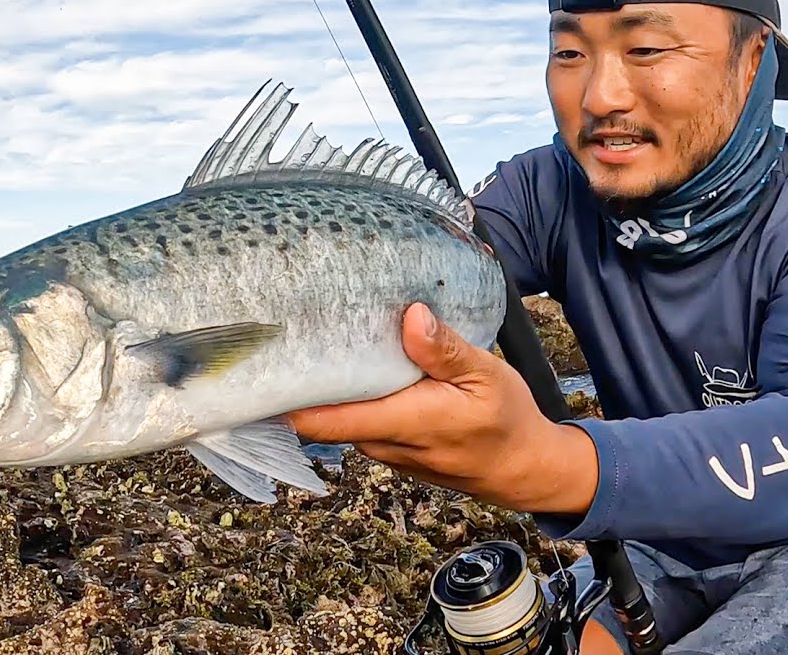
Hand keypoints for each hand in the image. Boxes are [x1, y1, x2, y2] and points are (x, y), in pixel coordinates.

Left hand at [285, 302, 598, 514]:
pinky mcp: (389, 450)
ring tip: (311, 338)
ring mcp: (383, 451)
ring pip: (337, 417)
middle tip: (284, 329)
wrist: (522, 469)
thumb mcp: (487, 376)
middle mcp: (383, 443)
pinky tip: (348, 364)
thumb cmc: (506, 420)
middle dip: (301, 378)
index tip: (265, 359)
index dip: (285, 395)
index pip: (321, 419)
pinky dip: (348, 397)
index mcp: (403, 422)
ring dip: (325, 386)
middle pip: (320, 415)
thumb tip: (410, 317)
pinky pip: (355, 421)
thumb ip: (445, 350)